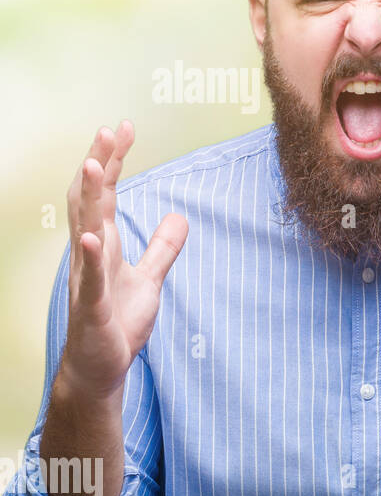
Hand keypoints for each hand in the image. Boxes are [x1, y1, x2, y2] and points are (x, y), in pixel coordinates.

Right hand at [62, 121, 188, 397]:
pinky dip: (92, 256)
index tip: (123, 127)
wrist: (98, 368)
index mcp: (102, 245)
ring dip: (91, 197)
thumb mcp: (149, 279)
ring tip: (97, 164)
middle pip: (91, 201)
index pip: (106, 194)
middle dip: (100, 163)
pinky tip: (93, 234)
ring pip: (86, 230)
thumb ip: (162, 248)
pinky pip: (91, 278)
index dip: (114, 160)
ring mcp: (87, 280)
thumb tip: (178, 216)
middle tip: (109, 128)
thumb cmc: (117, 322)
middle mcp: (89, 256)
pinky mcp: (93, 308)